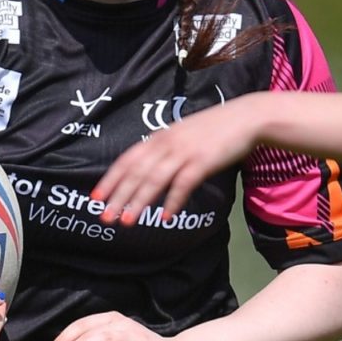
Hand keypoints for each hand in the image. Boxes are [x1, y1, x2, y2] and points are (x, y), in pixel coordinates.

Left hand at [94, 98, 261, 224]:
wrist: (246, 117)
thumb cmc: (215, 129)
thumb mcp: (183, 134)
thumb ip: (166, 149)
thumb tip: (150, 169)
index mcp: (159, 137)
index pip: (127, 160)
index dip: (110, 179)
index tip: (96, 197)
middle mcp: (167, 143)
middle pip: (136, 173)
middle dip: (118, 196)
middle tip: (104, 218)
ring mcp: (184, 151)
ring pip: (154, 180)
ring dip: (139, 202)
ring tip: (127, 222)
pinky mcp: (203, 161)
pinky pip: (183, 184)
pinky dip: (172, 201)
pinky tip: (164, 217)